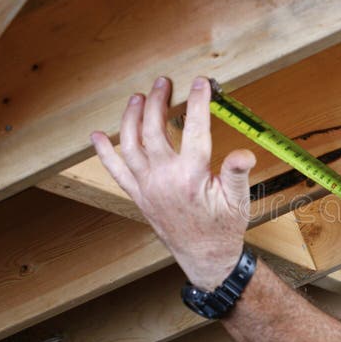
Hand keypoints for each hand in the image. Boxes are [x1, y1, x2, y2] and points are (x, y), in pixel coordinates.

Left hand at [91, 76, 255, 290]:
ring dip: (130, 117)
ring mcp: (147, 187)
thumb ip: (237, 174)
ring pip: (131, 144)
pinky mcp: (138, 195)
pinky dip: (104, 152)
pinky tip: (97, 136)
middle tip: (163, 83)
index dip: (197, 102)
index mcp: (192, 177)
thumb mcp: (239, 200)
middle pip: (154, 129)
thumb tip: (243, 154)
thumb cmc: (223, 229)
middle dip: (157, 101)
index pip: (195, 129)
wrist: (205, 258)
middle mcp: (165, 179)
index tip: (200, 83)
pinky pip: (116, 170)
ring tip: (137, 98)